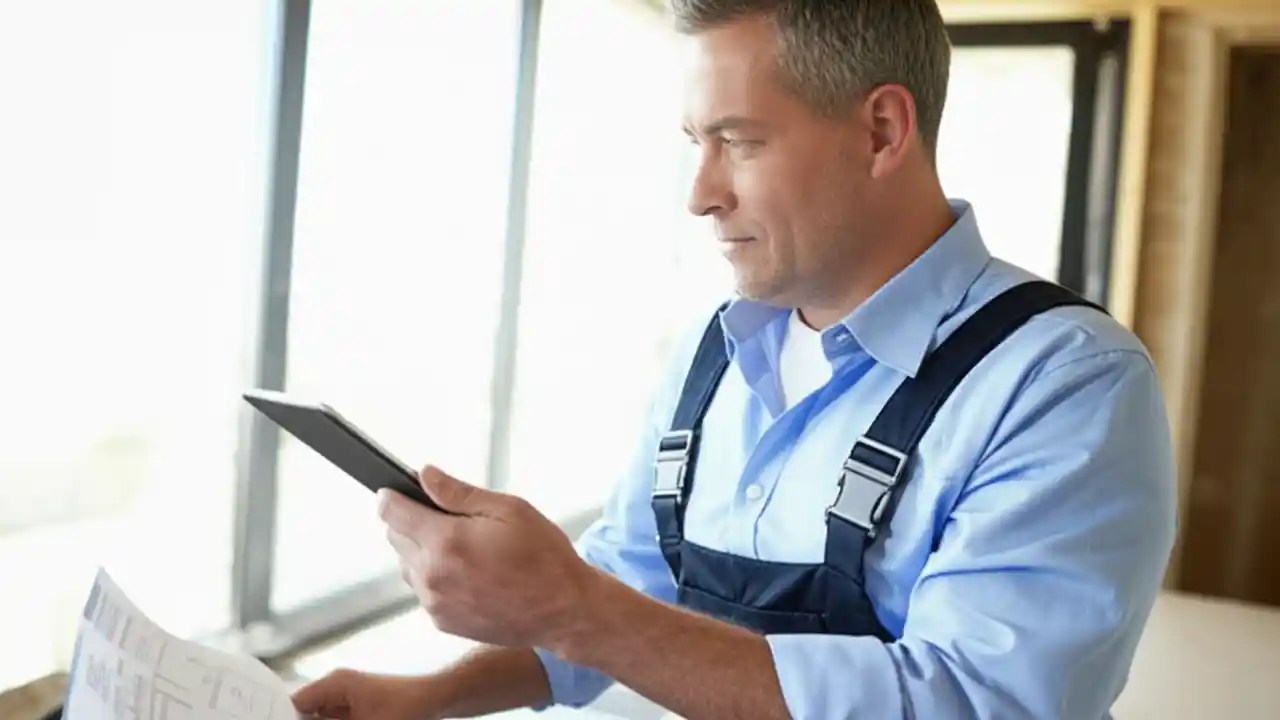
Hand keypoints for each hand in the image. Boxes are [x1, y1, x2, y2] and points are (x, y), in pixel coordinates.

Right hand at [291, 668, 449, 719]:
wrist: (440, 700)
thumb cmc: (407, 708)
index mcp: (334, 684)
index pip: (293, 704)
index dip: (282, 717)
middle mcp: (338, 689)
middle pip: (306, 714)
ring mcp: (349, 700)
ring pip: (323, 719)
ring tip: (358, 719)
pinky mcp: (360, 711)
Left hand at [378, 466, 598, 649]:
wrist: (563, 610)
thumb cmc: (543, 558)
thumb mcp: (509, 510)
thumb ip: (459, 494)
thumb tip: (425, 476)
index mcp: (446, 542)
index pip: (392, 512)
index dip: (392, 496)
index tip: (396, 490)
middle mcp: (432, 576)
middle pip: (395, 538)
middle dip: (413, 522)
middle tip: (451, 521)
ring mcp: (435, 603)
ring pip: (407, 565)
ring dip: (423, 552)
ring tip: (465, 550)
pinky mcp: (442, 621)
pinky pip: (424, 591)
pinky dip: (436, 578)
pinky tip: (470, 574)